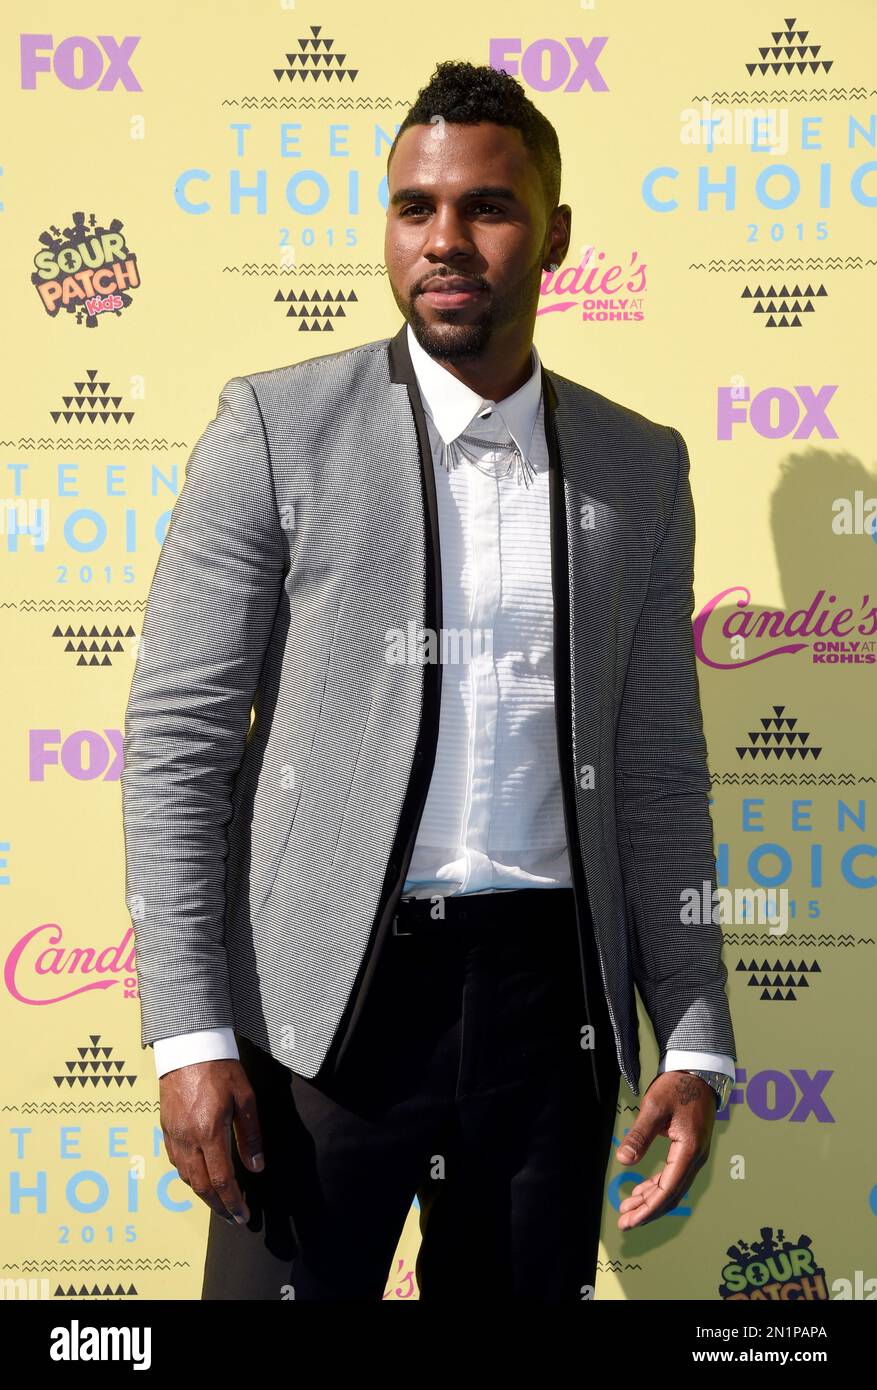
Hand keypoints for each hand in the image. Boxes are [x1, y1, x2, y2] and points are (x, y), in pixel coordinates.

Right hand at [160, 1058, 264, 1224]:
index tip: (243, 1216)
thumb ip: (250, 1135)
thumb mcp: (245, 1099)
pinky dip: (188, 1175)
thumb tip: (256, 1166)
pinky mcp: (165, 1128)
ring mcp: (173, 1134)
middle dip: (218, 1206)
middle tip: (232, 1217)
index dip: (233, 1202)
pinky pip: (176, 1161)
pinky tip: (199, 1174)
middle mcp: (188, 1138)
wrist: (188, 1046)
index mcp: (209, 1132)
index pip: (221, 1180)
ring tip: (219, 1199)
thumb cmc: (220, 1069)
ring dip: (203, 1193)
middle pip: (200, 1185)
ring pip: (185, 1176)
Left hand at [615, 1070, 715, 1229]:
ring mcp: (694, 1156)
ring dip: (650, 1200)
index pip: (668, 1189)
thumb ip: (639, 1135)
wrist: (698, 1073)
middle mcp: (695, 1158)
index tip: (631, 1220)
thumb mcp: (654, 1108)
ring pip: (672, 1188)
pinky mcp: (689, 1151)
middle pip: (671, 1194)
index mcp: (689, 1150)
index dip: (648, 1208)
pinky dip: (656, 1186)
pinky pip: (673, 1176)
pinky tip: (640, 1190)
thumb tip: (624, 1160)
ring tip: (627, 1209)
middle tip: (624, 1222)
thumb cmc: (677, 1087)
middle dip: (647, 1210)